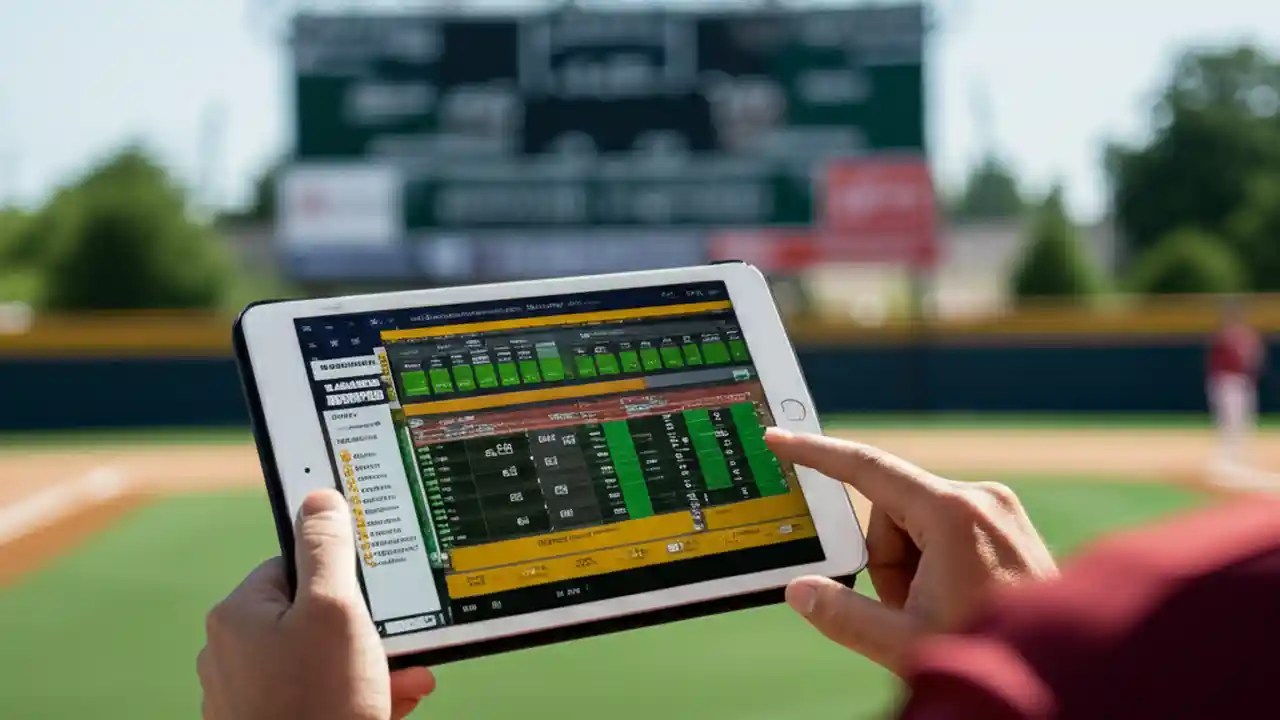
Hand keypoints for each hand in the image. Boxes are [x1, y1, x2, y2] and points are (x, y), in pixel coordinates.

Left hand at [198, 490, 435, 719]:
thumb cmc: (319, 704)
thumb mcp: (335, 610)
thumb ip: (327, 548)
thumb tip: (318, 497)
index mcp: (238, 617)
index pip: (293, 567)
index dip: (339, 577)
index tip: (374, 594)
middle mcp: (233, 656)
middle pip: (310, 619)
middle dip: (365, 630)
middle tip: (402, 640)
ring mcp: (249, 700)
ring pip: (321, 664)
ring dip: (370, 667)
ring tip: (410, 678)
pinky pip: (320, 700)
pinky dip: (357, 698)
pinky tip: (394, 704)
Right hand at [766, 429, 1057, 673]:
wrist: (1067, 674)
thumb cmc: (991, 653)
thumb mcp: (903, 642)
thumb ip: (841, 615)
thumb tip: (800, 591)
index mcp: (952, 514)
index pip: (867, 468)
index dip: (816, 454)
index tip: (780, 438)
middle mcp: (980, 498)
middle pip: (891, 511)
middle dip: (886, 560)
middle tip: (907, 609)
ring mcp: (999, 509)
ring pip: (918, 523)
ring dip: (912, 566)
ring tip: (939, 611)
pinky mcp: (1009, 524)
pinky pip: (948, 530)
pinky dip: (936, 564)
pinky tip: (959, 601)